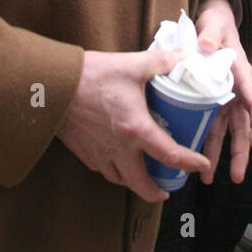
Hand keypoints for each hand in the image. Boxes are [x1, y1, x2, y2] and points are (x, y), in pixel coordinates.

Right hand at [56, 47, 215, 203]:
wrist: (51, 85)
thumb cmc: (90, 76)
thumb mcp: (131, 65)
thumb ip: (161, 61)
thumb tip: (184, 57)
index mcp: (136, 129)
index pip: (170, 155)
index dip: (189, 163)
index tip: (200, 165)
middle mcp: (118, 148)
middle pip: (140, 184)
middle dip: (154, 194)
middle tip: (164, 193)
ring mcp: (98, 153)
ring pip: (119, 179)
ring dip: (133, 182)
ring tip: (140, 176)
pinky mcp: (82, 151)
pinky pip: (101, 169)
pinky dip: (112, 170)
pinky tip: (115, 161)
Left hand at [194, 0, 251, 185]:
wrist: (211, 22)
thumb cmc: (216, 24)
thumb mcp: (214, 26)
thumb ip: (211, 34)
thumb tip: (207, 44)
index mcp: (241, 76)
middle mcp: (235, 92)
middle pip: (242, 127)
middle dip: (240, 153)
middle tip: (237, 177)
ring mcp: (223, 98)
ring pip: (225, 132)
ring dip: (219, 156)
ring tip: (209, 179)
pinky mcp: (210, 101)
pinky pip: (209, 125)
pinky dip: (204, 142)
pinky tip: (194, 161)